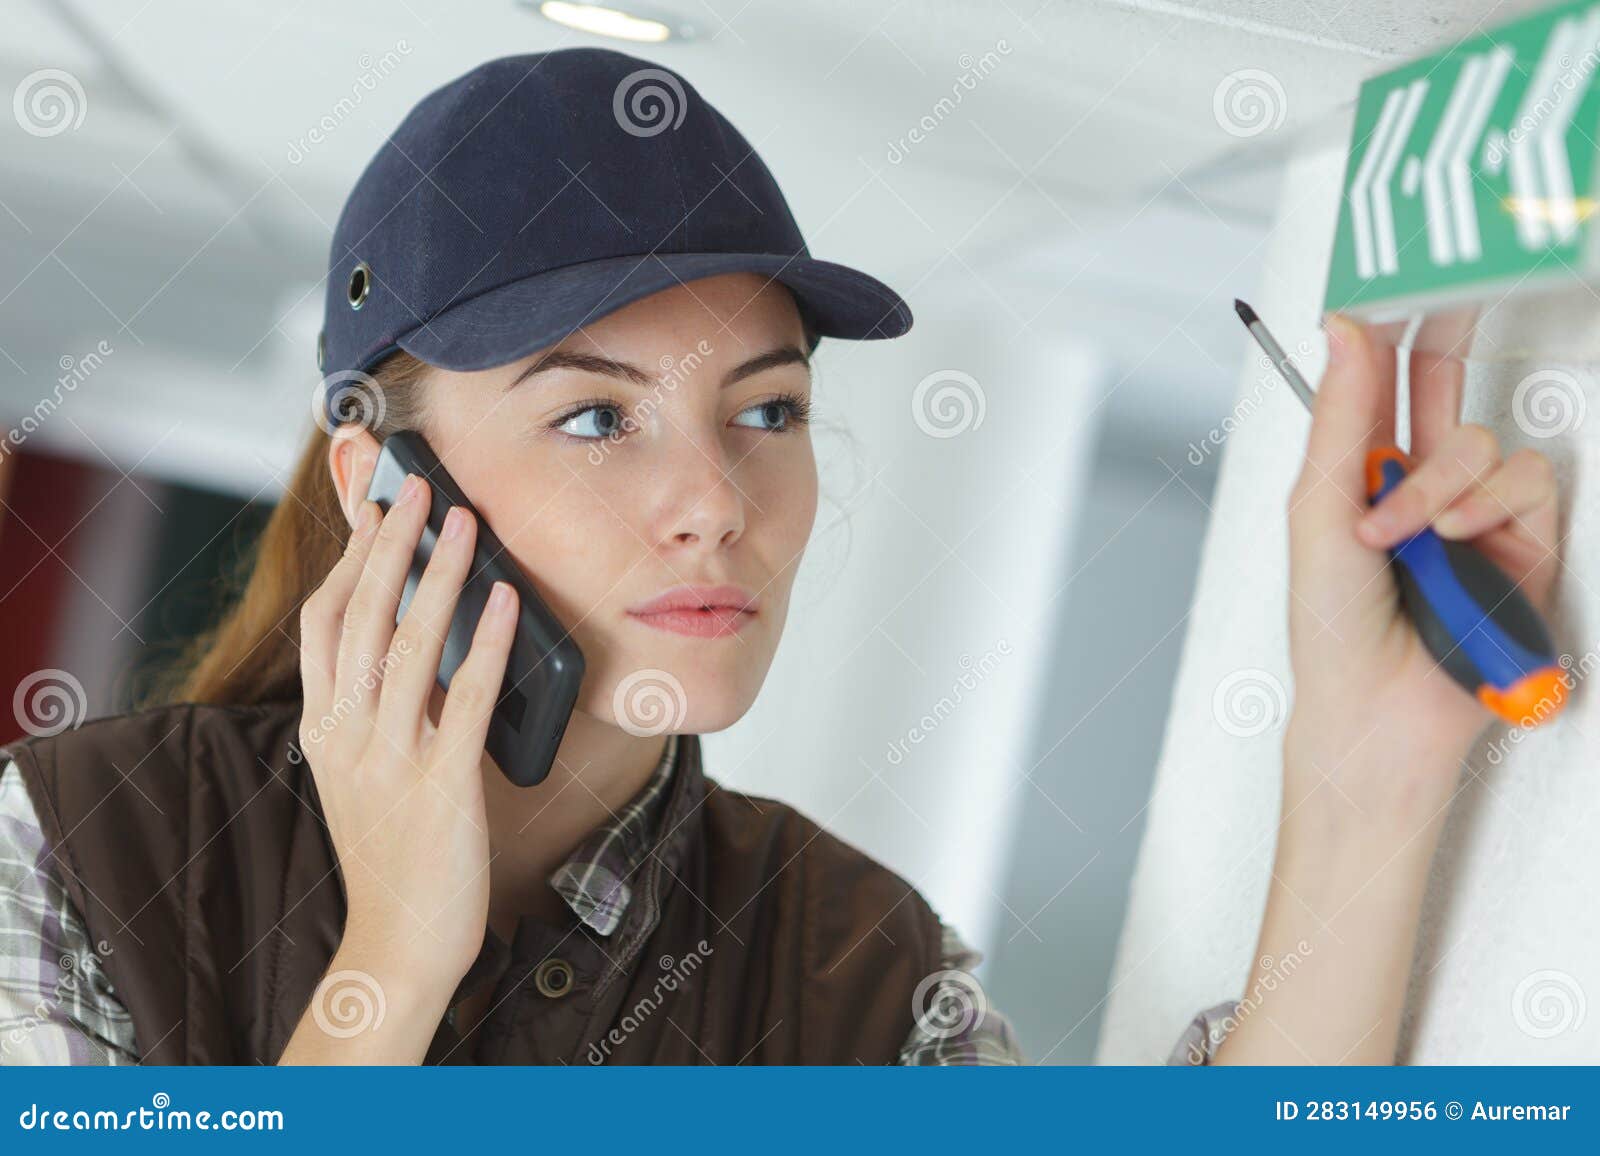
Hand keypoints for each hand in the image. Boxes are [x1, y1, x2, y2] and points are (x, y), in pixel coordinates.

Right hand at [290, 471, 519, 1043]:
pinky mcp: (439, 784)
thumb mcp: (365, 772)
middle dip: (388, 544)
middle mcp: (344, 735)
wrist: (400, 941)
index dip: (349, 558)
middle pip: (357, 616)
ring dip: (436, 574)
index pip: (323, 621)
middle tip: (417, 488)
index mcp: (321, 728)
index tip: (372, 507)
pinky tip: (504, 601)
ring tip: (462, 521)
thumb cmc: (394, 853)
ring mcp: (388, 759)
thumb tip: (417, 639)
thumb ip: (378, 709)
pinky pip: (463, 698)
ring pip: (405, 645)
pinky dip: (483, 642)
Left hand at [1284, 313, 1558, 814]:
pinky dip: (1490, 506)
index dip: (1388, 324)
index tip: (1391, 273)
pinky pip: (1529, 485)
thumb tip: (1349, 327)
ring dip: (1445, 484)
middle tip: (1462, 278)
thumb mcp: (1321, 510)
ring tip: (1409, 538)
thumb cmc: (1333, 625)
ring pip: (1486, 442)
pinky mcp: (1524, 542)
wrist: (1379, 709)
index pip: (1379, 379)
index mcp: (1359, 469)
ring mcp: (1474, 510)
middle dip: (1453, 329)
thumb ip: (1344, 418)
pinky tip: (1463, 541)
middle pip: (1445, 381)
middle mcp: (1417, 480)